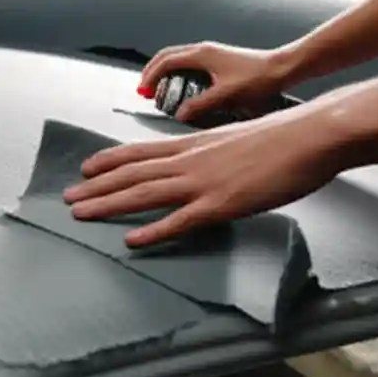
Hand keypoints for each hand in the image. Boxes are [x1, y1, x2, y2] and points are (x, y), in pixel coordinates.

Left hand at [62, 109, 344, 247]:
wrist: (310, 135)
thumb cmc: (282, 138)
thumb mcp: (236, 138)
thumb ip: (213, 151)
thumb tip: (204, 162)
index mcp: (194, 143)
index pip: (141, 152)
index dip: (110, 161)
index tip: (85, 168)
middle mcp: (190, 160)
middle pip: (132, 174)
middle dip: (96, 187)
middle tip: (67, 199)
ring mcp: (203, 182)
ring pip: (144, 194)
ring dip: (108, 205)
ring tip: (79, 215)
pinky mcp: (221, 204)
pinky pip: (179, 221)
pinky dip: (153, 232)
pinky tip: (130, 241)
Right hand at [140, 42, 298, 121]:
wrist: (282, 68)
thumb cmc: (259, 79)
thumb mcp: (227, 95)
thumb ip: (201, 105)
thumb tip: (179, 114)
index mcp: (202, 54)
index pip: (166, 61)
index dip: (151, 76)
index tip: (143, 92)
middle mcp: (204, 50)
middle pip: (167, 56)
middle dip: (152, 72)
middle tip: (144, 91)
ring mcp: (212, 53)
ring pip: (178, 58)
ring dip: (164, 72)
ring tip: (158, 90)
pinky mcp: (219, 59)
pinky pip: (189, 62)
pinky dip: (177, 72)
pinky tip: (182, 88)